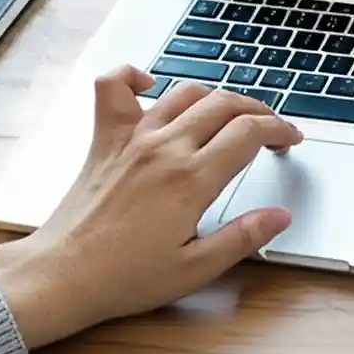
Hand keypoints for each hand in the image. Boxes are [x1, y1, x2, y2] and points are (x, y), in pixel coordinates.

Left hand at [0, 66, 302, 348]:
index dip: (279, 130)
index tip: (291, 140)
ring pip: (184, 92)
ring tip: (231, 114)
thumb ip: (244, 237)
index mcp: (191, 180)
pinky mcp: (105, 141)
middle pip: (224, 104)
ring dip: (217, 97)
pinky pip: (113, 88)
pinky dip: (133, 76)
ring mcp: (131, 140)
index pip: (249, 132)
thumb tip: (281, 215)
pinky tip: (150, 84)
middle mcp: (163, 150)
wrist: (63, 276)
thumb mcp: (198, 269)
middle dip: (258, 111)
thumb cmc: (126, 277)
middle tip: (271, 129)